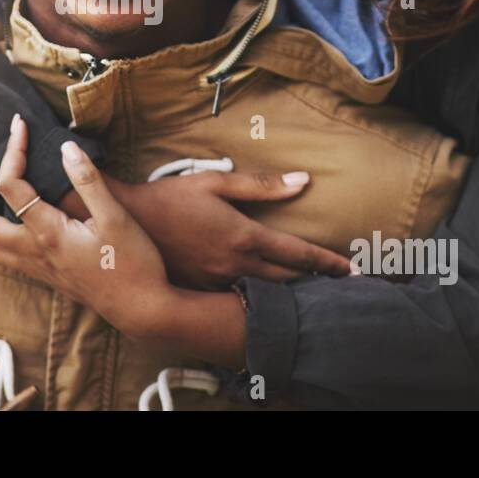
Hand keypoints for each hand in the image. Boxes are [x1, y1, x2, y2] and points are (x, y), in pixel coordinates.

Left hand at [0, 115, 172, 337]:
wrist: (142, 308)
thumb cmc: (133, 262)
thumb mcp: (116, 217)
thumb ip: (88, 181)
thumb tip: (64, 148)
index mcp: (48, 233)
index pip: (11, 185)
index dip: (12, 150)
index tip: (19, 124)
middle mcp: (34, 252)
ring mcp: (36, 266)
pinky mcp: (44, 274)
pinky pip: (0, 253)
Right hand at [65, 170, 352, 288]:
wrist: (126, 222)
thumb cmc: (170, 197)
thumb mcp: (215, 182)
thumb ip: (261, 184)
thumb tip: (303, 181)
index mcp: (243, 236)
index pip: (298, 254)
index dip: (328, 263)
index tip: (352, 269)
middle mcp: (235, 264)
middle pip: (288, 279)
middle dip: (316, 281)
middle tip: (341, 283)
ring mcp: (218, 281)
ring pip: (265, 292)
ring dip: (289, 291)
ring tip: (313, 289)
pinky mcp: (201, 289)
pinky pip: (238, 296)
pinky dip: (258, 295)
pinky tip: (266, 294)